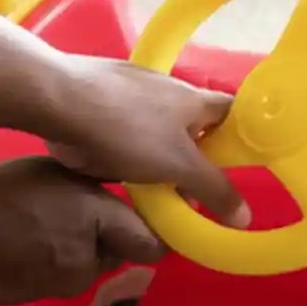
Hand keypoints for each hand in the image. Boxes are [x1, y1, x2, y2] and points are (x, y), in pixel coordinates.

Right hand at [0, 156, 165, 305]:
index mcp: (95, 213)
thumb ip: (89, 176)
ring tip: (48, 223)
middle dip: (112, 229)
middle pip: (126, 244)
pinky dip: (65, 260)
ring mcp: (77, 278)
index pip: (150, 237)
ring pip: (101, 258)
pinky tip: (35, 244)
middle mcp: (95, 252)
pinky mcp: (58, 294)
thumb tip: (123, 175)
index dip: (151, 225)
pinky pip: (76, 271)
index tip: (144, 208)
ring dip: (88, 244)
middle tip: (79, 207)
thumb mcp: (44, 169)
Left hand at [49, 56, 250, 227]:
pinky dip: (130, 151)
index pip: (232, 112)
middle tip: (194, 194)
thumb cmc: (128, 130)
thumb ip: (214, 190)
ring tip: (156, 191)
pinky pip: (126, 131)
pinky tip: (119, 172)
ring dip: (161, 157)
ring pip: (157, 130)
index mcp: (193, 98)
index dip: (241, 137)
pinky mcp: (100, 101)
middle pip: (193, 125)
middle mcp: (167, 88)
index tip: (239, 168)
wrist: (59, 101)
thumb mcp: (178, 166)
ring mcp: (131, 91)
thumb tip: (246, 217)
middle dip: (196, 158)